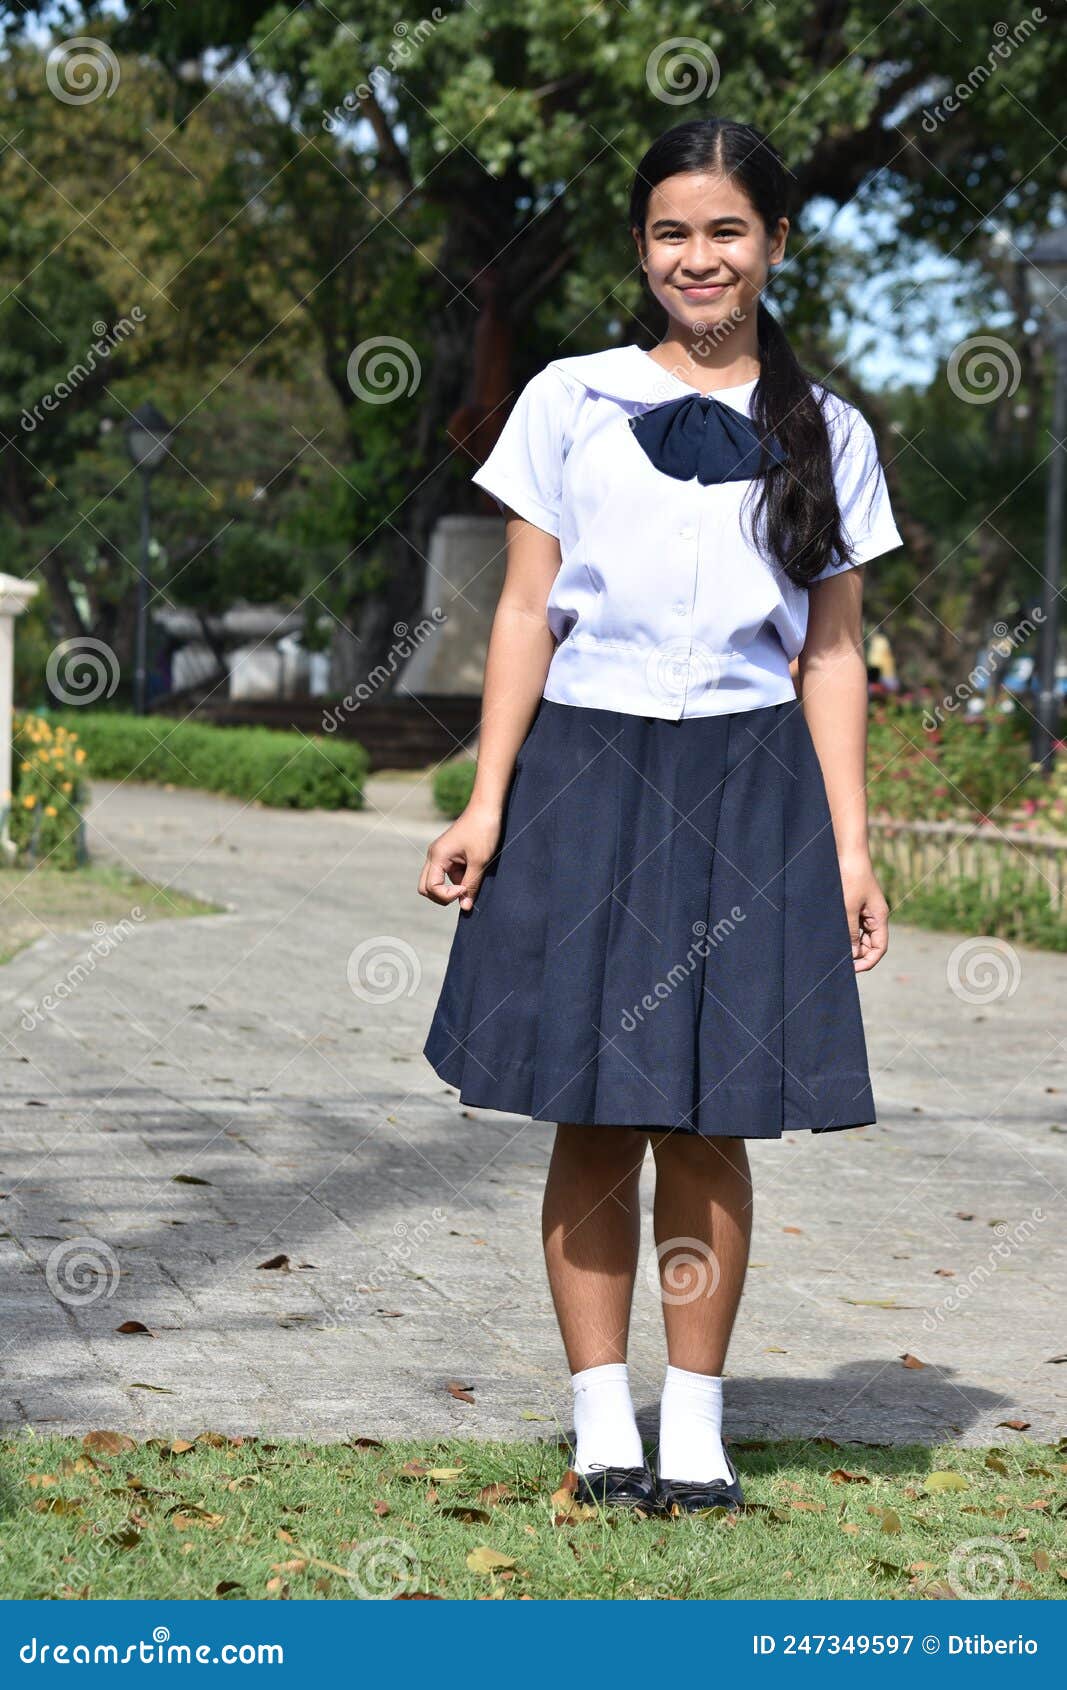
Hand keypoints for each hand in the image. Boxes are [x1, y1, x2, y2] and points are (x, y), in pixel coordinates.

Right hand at [417, 803, 502, 911]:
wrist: (488, 807)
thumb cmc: (483, 831)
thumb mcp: (479, 861)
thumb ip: (471, 885)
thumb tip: (465, 908)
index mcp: (437, 856)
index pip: (431, 887)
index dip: (447, 895)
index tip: (466, 889)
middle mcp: (434, 855)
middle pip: (426, 887)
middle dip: (443, 896)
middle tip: (464, 893)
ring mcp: (440, 854)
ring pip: (438, 881)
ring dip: (454, 886)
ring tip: (474, 875)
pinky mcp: (449, 854)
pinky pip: (448, 873)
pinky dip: (459, 878)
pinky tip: (475, 868)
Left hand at [839, 852, 888, 972]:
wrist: (847, 853)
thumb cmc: (850, 878)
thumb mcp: (848, 908)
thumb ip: (851, 932)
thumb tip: (853, 955)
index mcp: (879, 917)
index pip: (879, 948)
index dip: (868, 961)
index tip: (851, 969)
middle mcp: (873, 916)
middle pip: (869, 945)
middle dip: (856, 955)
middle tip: (838, 961)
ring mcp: (864, 911)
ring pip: (859, 936)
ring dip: (849, 944)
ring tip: (833, 950)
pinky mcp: (854, 905)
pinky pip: (851, 925)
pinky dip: (844, 933)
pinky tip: (832, 936)